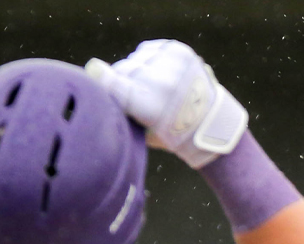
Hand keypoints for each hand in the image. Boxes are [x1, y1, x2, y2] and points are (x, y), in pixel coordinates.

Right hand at [85, 40, 247, 167]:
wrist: (210, 123)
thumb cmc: (169, 133)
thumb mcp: (141, 131)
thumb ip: (118, 105)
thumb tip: (95, 73)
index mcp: (152, 107)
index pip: (116, 85)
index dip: (101, 78)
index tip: (93, 70)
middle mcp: (163, 82)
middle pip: (121, 71)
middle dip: (124, 83)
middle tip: (141, 99)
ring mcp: (173, 63)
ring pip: (134, 59)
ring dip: (138, 71)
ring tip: (155, 89)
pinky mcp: (179, 51)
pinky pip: (147, 50)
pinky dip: (149, 61)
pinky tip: (160, 75)